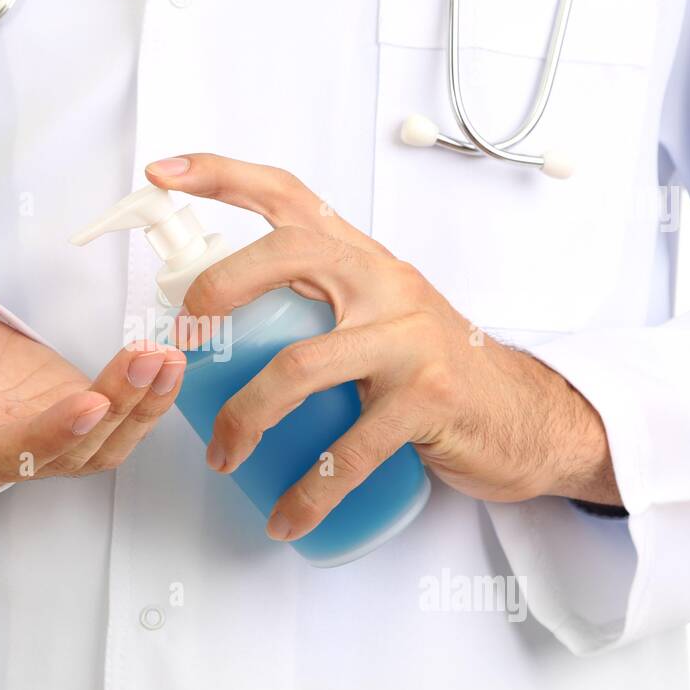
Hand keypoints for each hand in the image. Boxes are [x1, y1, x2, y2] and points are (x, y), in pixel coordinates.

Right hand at [0, 267, 184, 487]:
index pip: (8, 450)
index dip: (50, 436)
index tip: (88, 403)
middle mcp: (6, 444)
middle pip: (74, 453)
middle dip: (118, 414)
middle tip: (151, 361)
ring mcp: (44, 430)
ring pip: (106, 443)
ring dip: (143, 407)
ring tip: (169, 356)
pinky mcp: (72, 407)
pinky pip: (120, 417)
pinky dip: (147, 395)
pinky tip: (171, 356)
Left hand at [145, 154, 620, 540]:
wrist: (525, 416)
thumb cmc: (433, 369)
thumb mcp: (378, 314)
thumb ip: (319, 304)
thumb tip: (224, 324)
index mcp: (361, 259)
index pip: (288, 197)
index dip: (224, 176)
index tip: (164, 172)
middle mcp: (385, 282)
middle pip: (287, 255)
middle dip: (218, 290)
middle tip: (185, 344)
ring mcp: (410, 337)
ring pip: (300, 367)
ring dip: (245, 418)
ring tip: (223, 456)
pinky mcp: (429, 398)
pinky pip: (347, 450)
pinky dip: (308, 490)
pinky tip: (287, 516)